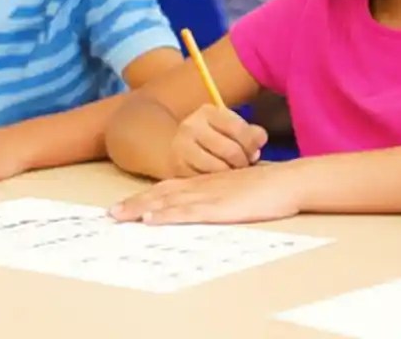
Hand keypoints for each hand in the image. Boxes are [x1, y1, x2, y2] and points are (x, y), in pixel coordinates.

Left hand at [110, 163, 300, 224]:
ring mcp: (211, 195)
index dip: (148, 194)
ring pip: (169, 201)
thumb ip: (226, 193)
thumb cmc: (271, 186)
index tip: (128, 203)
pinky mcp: (220, 207)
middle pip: (162, 193)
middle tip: (111, 213)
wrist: (289, 180)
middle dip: (135, 202)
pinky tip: (152, 219)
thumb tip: (219, 203)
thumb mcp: (242, 187)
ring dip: (142, 208)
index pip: (171, 187)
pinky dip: (166, 215)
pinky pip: (187, 211)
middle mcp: (204, 185)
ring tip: (120, 216)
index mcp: (209, 181)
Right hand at [169, 104, 267, 176]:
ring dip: (230, 175)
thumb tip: (259, 143)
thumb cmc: (211, 138)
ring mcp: (181, 147)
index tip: (253, 153)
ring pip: (218, 168)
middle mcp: (192, 126)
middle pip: (230, 150)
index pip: (239, 129)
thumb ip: (250, 133)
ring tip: (232, 173)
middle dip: (242, 162)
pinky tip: (218, 179)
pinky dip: (216, 183)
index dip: (251, 145)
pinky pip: (204, 180)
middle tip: (243, 166)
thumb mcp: (229, 128)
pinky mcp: (177, 167)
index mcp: (208, 112)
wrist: (176, 148)